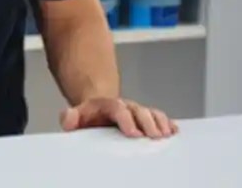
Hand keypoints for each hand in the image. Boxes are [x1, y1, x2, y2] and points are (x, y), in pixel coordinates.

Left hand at [60, 97, 176, 138]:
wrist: (97, 110)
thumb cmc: (88, 118)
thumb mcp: (76, 116)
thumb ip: (70, 117)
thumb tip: (68, 118)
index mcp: (107, 105)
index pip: (118, 109)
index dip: (126, 120)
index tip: (134, 133)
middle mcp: (125, 106)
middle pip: (138, 111)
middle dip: (148, 123)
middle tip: (155, 136)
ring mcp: (136, 111)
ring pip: (151, 113)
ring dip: (160, 122)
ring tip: (167, 134)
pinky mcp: (145, 118)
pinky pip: (158, 117)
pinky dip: (167, 123)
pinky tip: (173, 130)